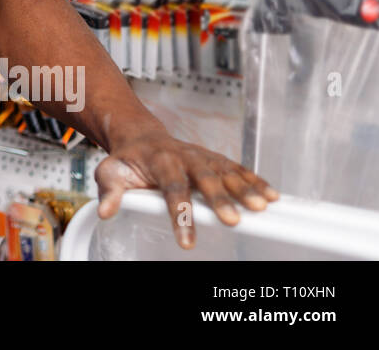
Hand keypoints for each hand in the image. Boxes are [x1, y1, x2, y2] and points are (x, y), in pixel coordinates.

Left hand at [95, 125, 279, 248]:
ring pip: (226, 171)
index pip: (171, 188)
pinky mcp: (214, 159)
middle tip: (233, 221)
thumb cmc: (127, 160)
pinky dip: (255, 180)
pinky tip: (272, 195)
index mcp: (159, 160)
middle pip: (204, 178)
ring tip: (262, 207)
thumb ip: (110, 190)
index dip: (179, 214)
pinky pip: (237, 168)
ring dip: (245, 188)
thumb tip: (106, 212)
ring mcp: (202, 156)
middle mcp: (185, 156)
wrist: (141, 137)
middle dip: (219, 199)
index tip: (186, 241)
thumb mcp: (110, 171)